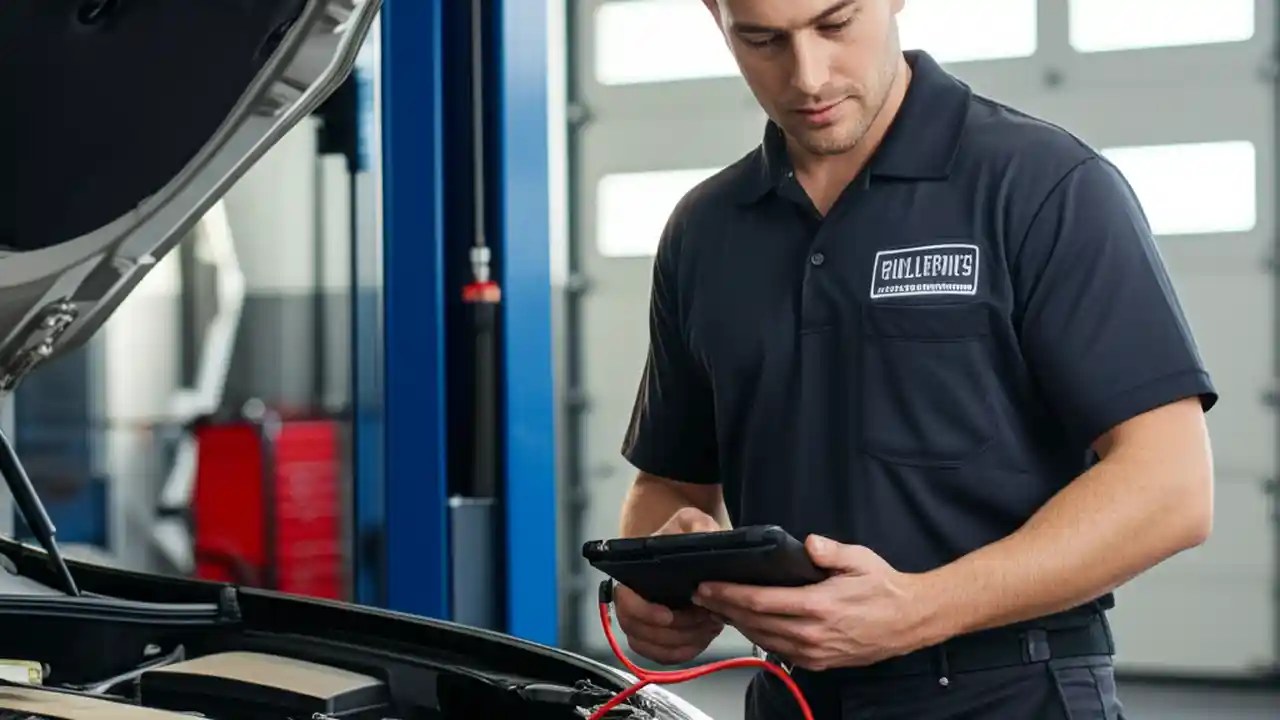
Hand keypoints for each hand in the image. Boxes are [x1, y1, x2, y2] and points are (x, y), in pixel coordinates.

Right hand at [613, 508, 725, 664]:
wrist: (688, 547)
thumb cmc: (685, 533)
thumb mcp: (692, 520)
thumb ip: (696, 524)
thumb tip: (703, 536)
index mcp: (632, 574)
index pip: (623, 601)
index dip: (643, 612)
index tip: (668, 614)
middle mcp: (633, 600)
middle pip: (637, 631)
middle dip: (672, 631)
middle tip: (702, 618)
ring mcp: (645, 621)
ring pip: (651, 646)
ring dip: (681, 642)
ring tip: (707, 624)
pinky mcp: (659, 636)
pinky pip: (663, 655)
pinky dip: (683, 651)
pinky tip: (703, 635)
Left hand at [692, 535, 940, 670]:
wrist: (911, 621)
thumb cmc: (885, 588)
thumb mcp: (860, 559)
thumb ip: (830, 551)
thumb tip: (808, 543)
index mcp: (819, 606)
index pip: (761, 601)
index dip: (730, 594)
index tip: (709, 585)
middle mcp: (813, 634)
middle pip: (755, 622)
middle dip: (724, 607)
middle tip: (701, 595)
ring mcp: (815, 652)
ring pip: (763, 639)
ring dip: (737, 624)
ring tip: (718, 608)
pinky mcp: (819, 662)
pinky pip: (779, 651)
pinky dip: (759, 637)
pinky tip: (748, 625)